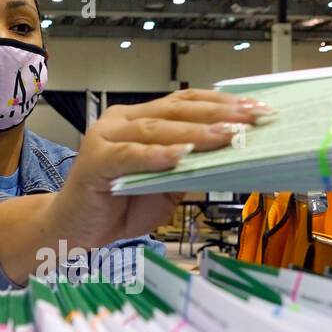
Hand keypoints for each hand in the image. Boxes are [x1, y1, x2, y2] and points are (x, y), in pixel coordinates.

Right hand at [46, 88, 275, 249]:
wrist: (73, 229)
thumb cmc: (118, 207)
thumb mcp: (164, 187)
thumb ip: (188, 170)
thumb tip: (231, 158)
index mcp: (140, 120)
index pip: (186, 103)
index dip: (222, 103)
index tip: (257, 109)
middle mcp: (122, 121)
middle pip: (176, 110)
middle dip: (218, 115)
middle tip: (252, 119)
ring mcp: (106, 138)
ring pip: (157, 129)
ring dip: (196, 133)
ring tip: (228, 136)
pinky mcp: (95, 161)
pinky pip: (130, 156)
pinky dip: (157, 155)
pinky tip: (182, 156)